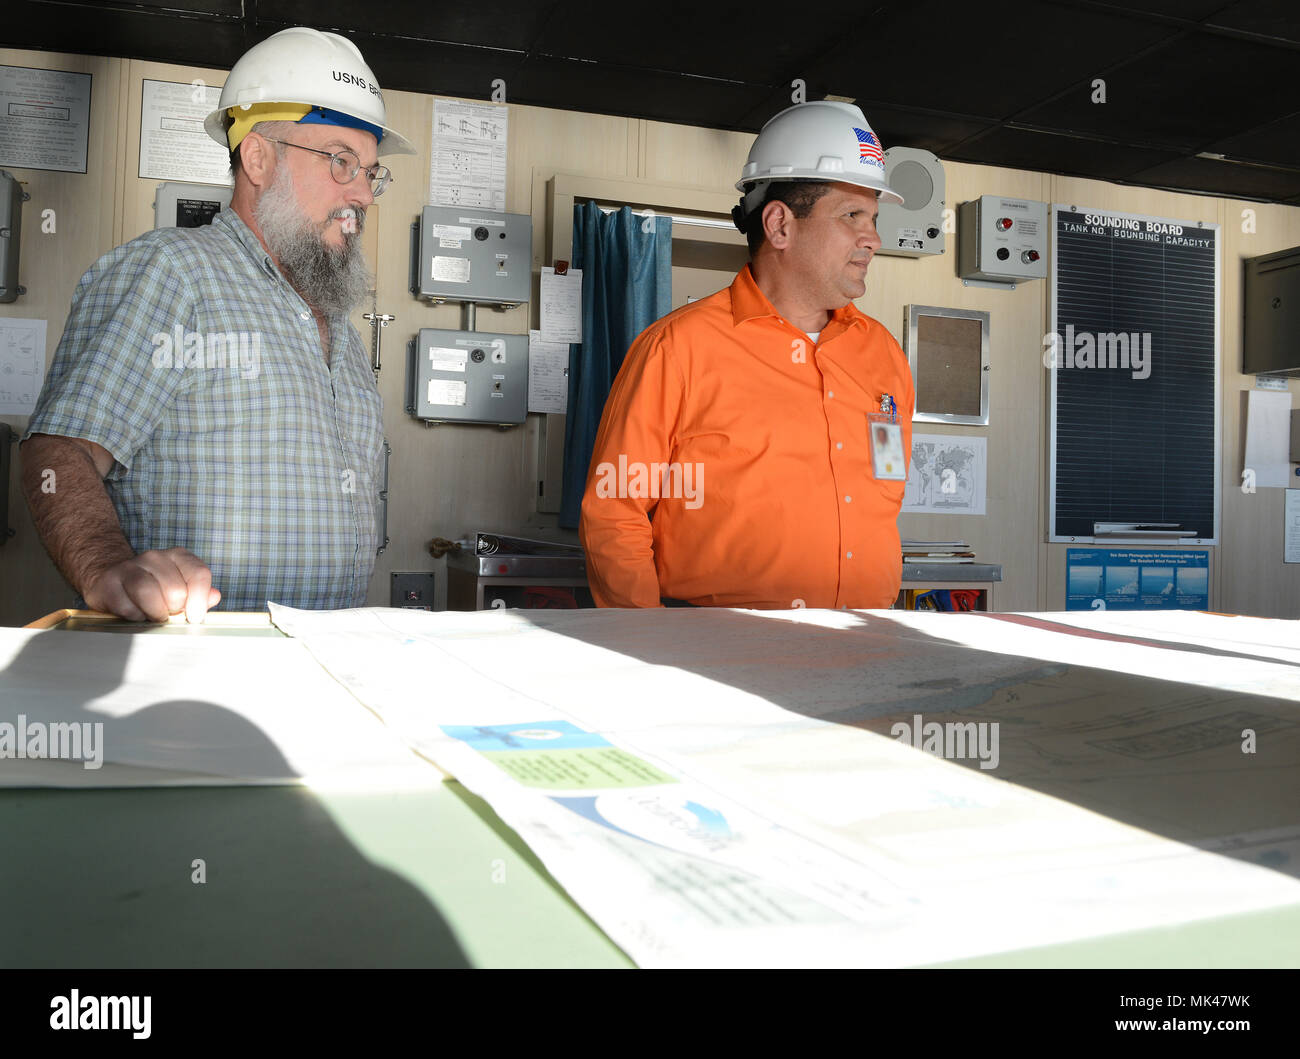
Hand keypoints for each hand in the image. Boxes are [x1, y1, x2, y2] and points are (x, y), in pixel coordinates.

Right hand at [83, 548, 221, 622]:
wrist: (112, 581)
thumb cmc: (155, 589)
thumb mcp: (182, 589)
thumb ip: (201, 594)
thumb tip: (214, 596)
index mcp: (178, 556)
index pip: (199, 574)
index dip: (199, 600)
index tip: (195, 617)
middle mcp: (155, 557)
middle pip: (175, 590)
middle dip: (174, 609)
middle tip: (168, 612)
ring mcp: (129, 567)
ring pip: (148, 594)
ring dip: (155, 613)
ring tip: (155, 616)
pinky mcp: (108, 583)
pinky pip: (127, 607)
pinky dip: (135, 617)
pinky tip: (136, 613)